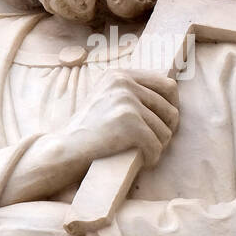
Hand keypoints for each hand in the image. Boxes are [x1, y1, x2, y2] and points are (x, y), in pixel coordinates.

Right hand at [63, 68, 179, 169]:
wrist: (63, 150)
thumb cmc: (87, 131)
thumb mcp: (106, 99)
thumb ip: (130, 93)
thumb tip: (171, 99)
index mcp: (120, 75)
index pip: (168, 85)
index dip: (172, 107)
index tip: (164, 123)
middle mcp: (124, 83)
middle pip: (171, 109)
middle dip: (167, 130)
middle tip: (154, 143)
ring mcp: (126, 102)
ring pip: (165, 131)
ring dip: (157, 147)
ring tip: (142, 153)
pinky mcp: (129, 123)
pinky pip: (156, 146)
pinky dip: (151, 158)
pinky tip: (140, 161)